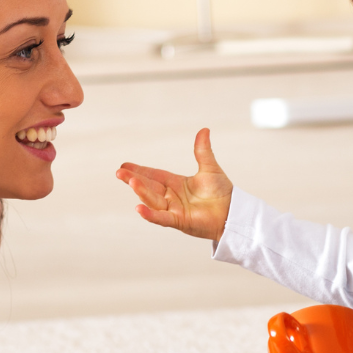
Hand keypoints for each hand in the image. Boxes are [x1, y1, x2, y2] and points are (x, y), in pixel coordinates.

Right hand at [115, 128, 233, 240]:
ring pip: (153, 200)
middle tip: (120, 172)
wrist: (233, 211)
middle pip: (149, 187)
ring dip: (141, 192)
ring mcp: (174, 210)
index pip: (153, 175)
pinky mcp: (179, 221)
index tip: (124, 165)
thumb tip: (204, 130)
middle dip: (134, 180)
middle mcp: (171, 197)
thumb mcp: (209, 168)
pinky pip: (161, 218)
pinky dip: (150, 214)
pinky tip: (138, 208)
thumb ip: (202, 151)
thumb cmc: (221, 192)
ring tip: (130, 182)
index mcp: (175, 184)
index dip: (139, 171)